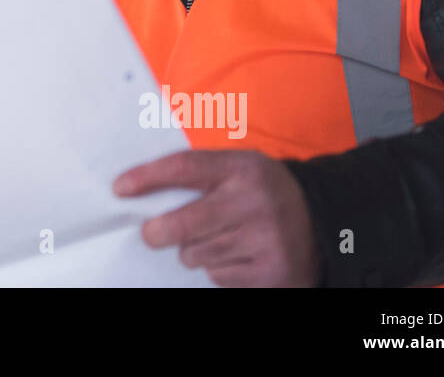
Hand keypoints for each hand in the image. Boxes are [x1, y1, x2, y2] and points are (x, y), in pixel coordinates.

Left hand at [113, 149, 320, 285]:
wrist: (323, 222)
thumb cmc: (264, 192)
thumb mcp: (240, 168)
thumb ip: (201, 175)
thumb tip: (143, 192)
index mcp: (244, 168)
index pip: (185, 168)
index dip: (147, 178)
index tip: (120, 188)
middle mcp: (255, 203)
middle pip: (183, 224)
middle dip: (157, 232)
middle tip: (151, 234)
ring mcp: (265, 241)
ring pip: (197, 255)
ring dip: (194, 251)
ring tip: (216, 239)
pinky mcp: (271, 274)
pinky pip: (218, 277)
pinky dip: (218, 270)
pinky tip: (238, 256)